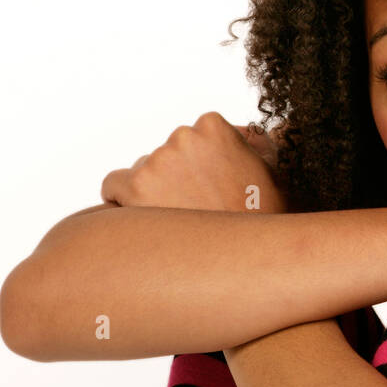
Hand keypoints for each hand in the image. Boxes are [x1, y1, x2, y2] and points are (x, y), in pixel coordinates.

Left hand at [100, 111, 289, 212]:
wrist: (248, 258)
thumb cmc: (263, 219)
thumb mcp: (272, 173)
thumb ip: (253, 146)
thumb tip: (243, 132)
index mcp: (214, 128)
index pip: (193, 137)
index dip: (201, 165)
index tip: (211, 187)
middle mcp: (183, 137)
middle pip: (166, 153)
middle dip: (177, 178)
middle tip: (196, 208)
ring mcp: (158, 161)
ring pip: (142, 172)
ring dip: (155, 192)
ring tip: (180, 221)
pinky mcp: (136, 186)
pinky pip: (113, 186)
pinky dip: (123, 201)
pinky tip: (145, 219)